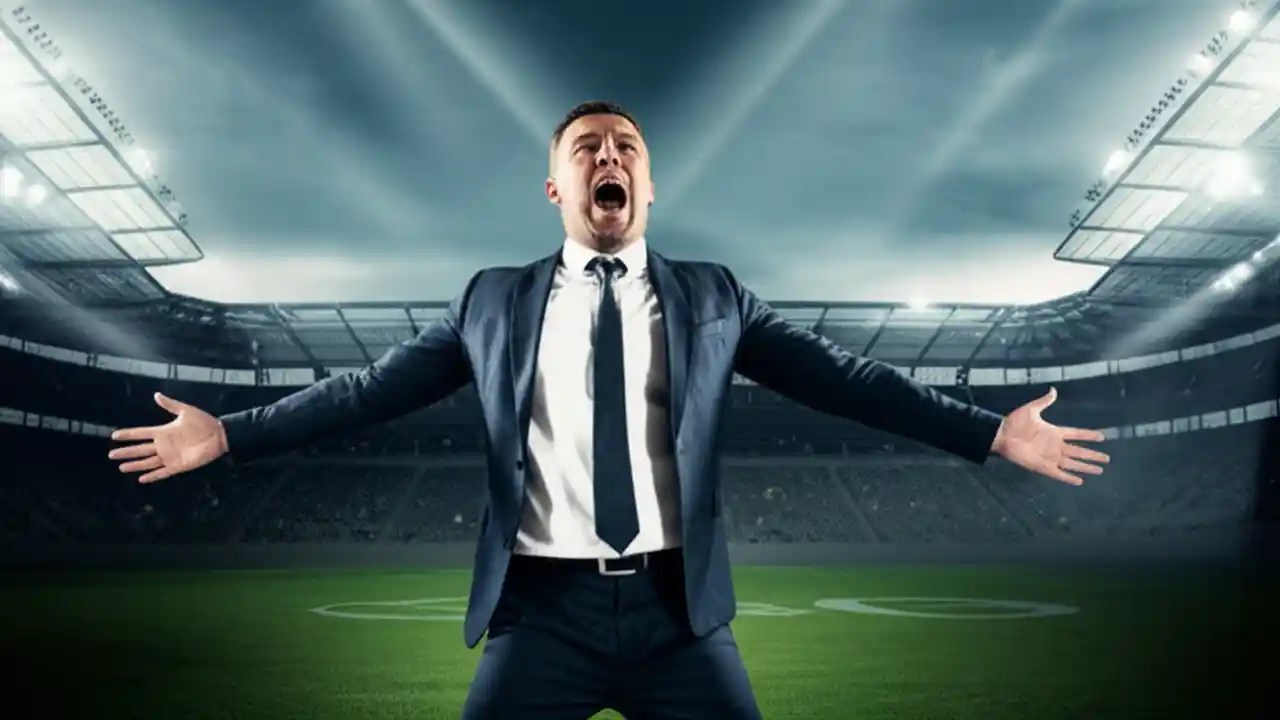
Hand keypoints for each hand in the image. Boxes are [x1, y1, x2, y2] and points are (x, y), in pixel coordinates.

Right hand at [107, 392, 228, 482]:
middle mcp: (164, 445)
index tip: (115, 435)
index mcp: (164, 431)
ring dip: (135, 465)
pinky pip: (162, 472)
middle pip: (140, 449)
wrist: (220, 435)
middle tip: (111, 455)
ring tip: (121, 467)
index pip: (141, 433)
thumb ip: (171, 404)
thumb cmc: (204, 422)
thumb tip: (156, 394)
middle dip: (126, 452)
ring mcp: (170, 456)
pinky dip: (152, 476)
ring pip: (148, 462)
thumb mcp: (186, 411)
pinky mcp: (178, 466)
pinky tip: (141, 479)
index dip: (128, 434)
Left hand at [990, 387, 1108, 485]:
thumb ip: (1044, 401)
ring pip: (1073, 463)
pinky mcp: (1042, 466)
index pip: (1076, 434)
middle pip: (1079, 451)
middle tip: (1107, 459)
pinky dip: (1068, 478)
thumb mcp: (1031, 409)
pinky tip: (1079, 481)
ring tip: (1099, 470)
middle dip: (1093, 455)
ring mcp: (1050, 457)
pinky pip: (1059, 474)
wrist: (1001, 435)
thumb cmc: (1014, 423)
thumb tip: (1053, 390)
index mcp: (1054, 432)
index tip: (1102, 437)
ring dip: (1086, 467)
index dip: (1089, 435)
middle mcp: (1055, 446)